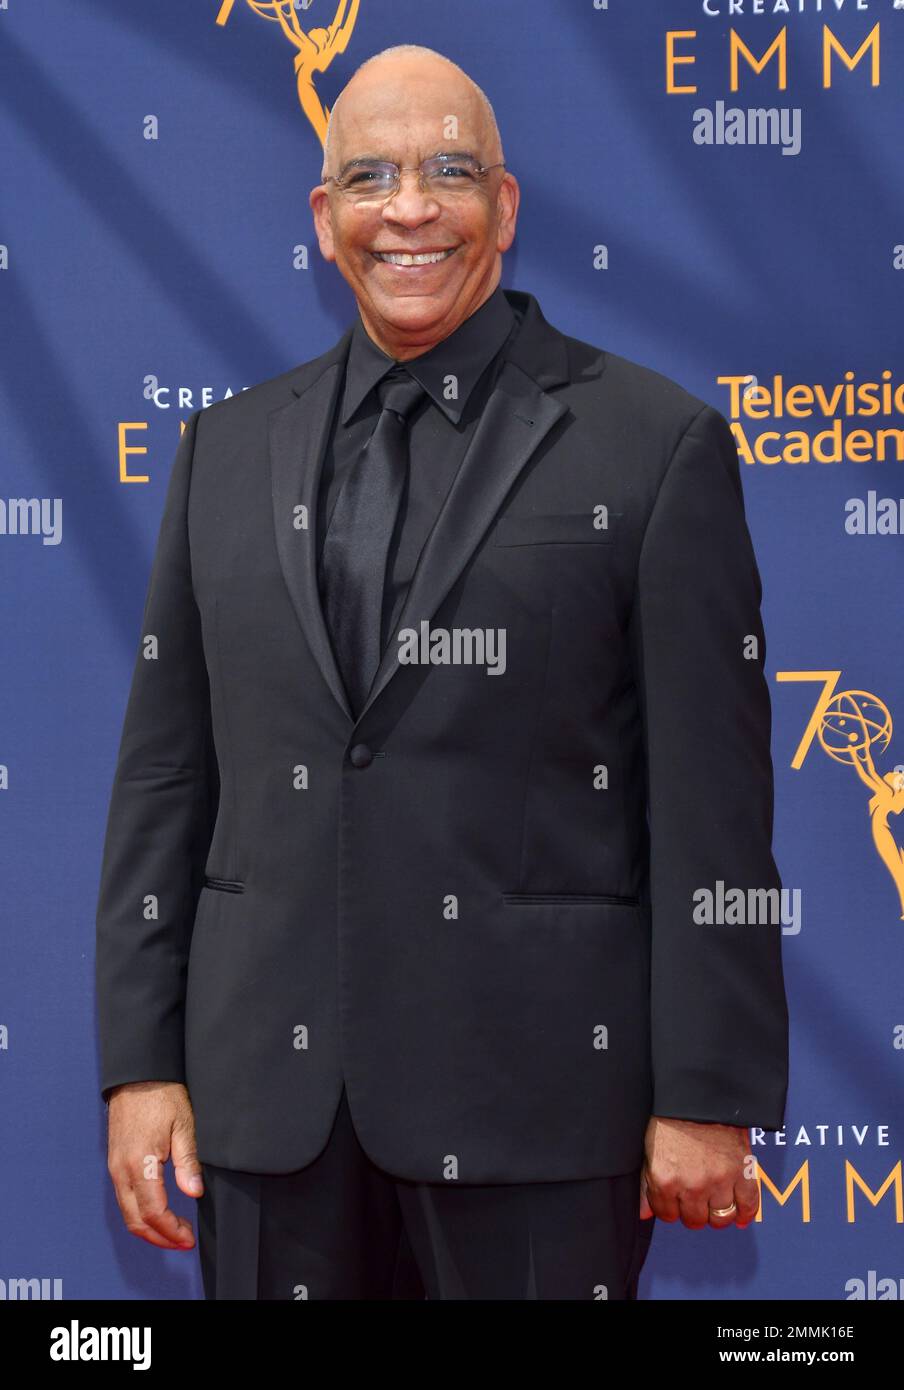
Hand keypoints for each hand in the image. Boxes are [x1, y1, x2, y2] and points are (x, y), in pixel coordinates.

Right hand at [106, 1081, 203, 1249]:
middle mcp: (122, 1171)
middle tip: (183, 1241)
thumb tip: (195, 1192)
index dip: (171, 1231)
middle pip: (136, 1221)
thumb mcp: (184, 1125)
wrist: (137, 1075)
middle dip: (160, 1237)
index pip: (153, 1212)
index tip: (188, 1238)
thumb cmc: (163, 1096)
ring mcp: (115, 1168)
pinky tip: (159, 1213)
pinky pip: (125, 1199)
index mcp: (140, 1163)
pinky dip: (140, 1214)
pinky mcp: (115, 1163)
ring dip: (149, 1228)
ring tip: (175, 1232)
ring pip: (128, 1213)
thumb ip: (188, 1162)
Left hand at [639, 1115, 758, 1228]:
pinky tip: (740, 1216)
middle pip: (695, 1220)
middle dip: (693, 1211)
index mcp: (665, 1180)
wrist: (697, 1094)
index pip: (667, 1215)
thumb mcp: (649, 1149)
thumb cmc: (670, 1118)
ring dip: (717, 1214)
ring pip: (720, 1219)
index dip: (670, 1206)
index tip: (675, 1197)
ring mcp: (719, 1181)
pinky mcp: (742, 1172)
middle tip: (694, 1197)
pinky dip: (745, 1214)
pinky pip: (748, 1206)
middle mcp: (692, 1186)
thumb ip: (646, 1184)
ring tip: (714, 1202)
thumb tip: (644, 1214)